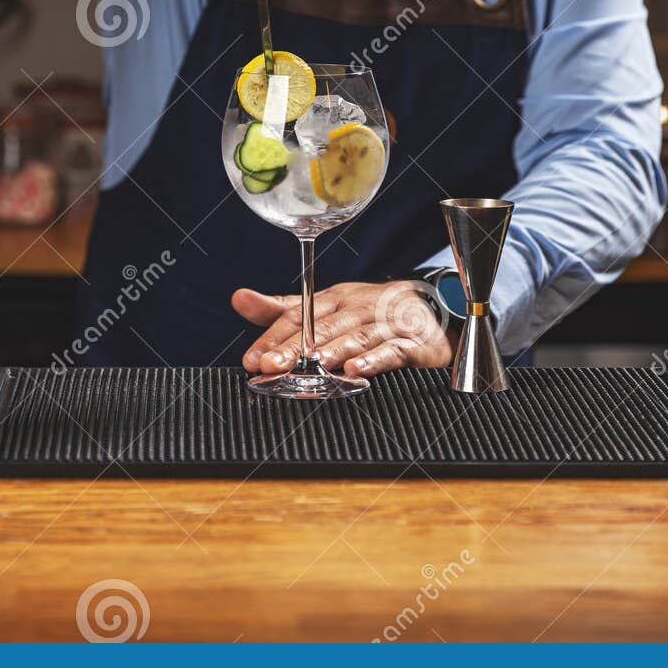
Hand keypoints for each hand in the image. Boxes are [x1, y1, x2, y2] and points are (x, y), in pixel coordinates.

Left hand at [233, 282, 452, 379]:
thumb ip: (282, 310)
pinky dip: (374, 360)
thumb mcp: (325, 308)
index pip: (297, 316)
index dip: (273, 336)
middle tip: (269, 365)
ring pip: (355, 336)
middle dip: (294, 348)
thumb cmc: (369, 312)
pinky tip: (356, 369)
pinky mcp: (410, 342)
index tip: (252, 358)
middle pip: (322, 327)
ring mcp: (384, 323)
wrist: (428, 312)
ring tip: (311, 365)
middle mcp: (356, 307)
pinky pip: (391, 350)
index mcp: (333, 299)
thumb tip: (238, 298)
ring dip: (332, 350)